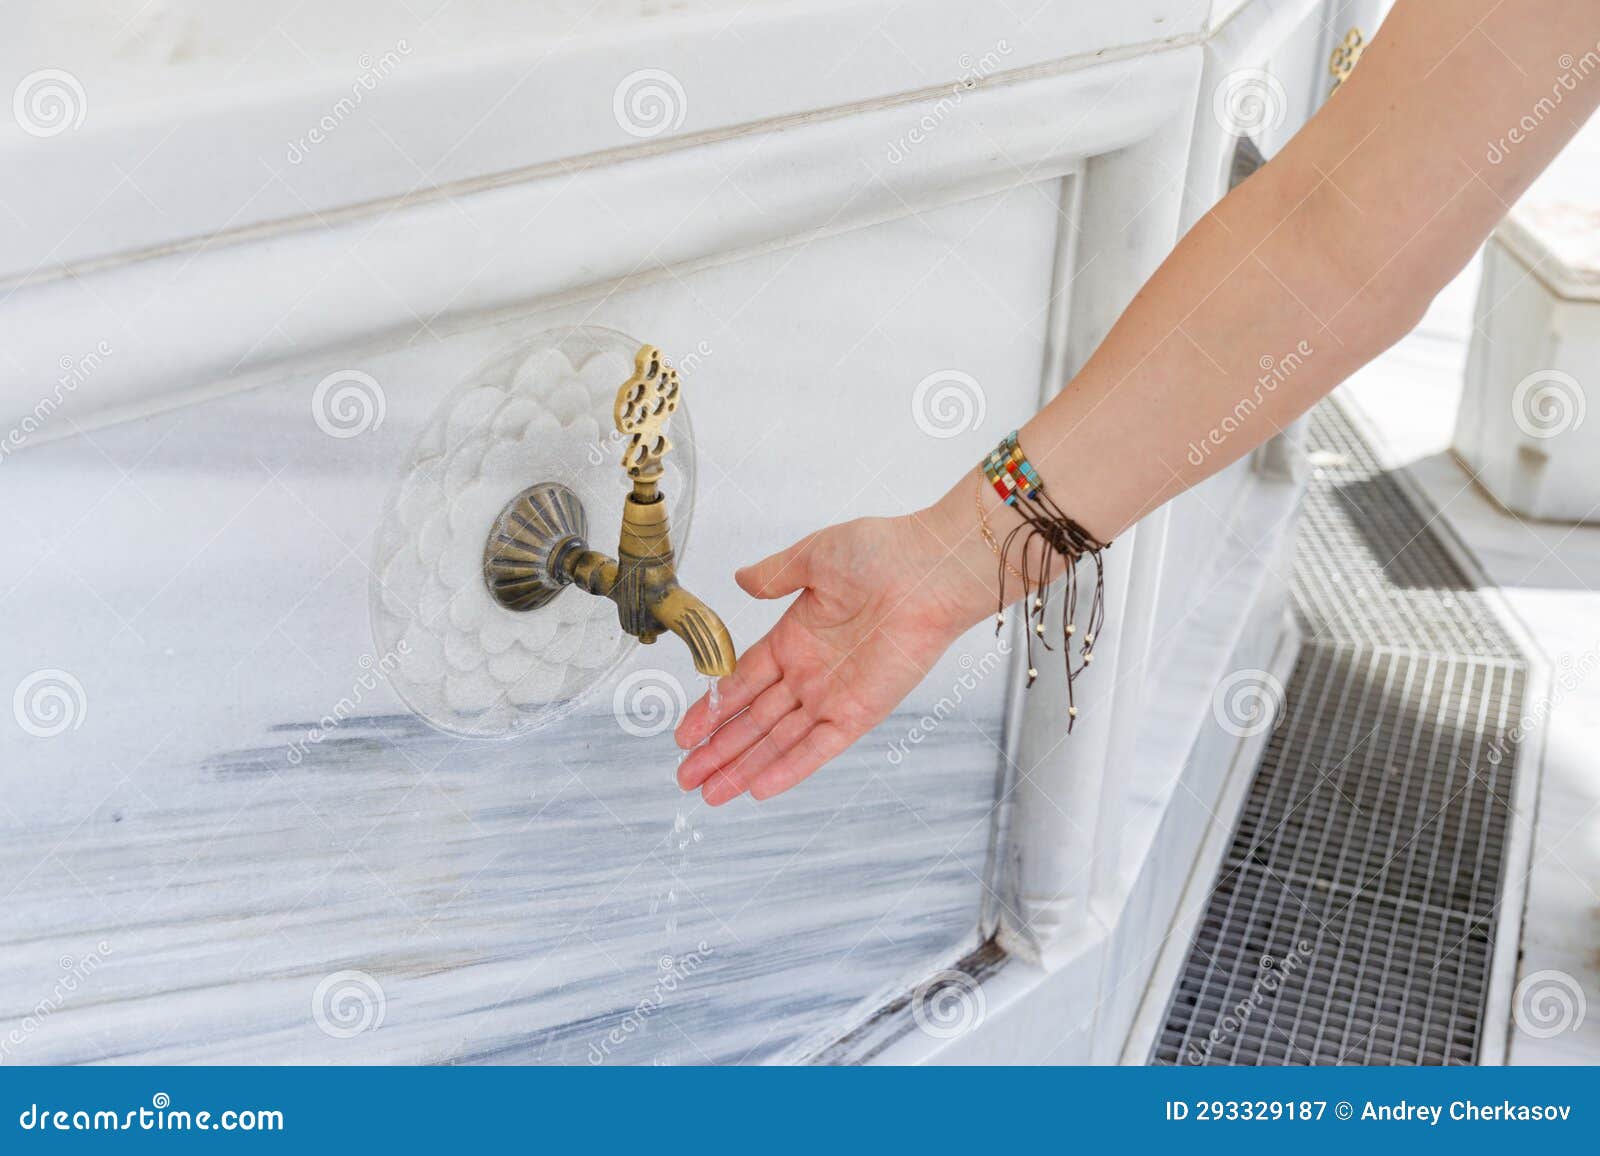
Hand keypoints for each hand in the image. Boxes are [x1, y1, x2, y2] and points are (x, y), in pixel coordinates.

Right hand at [673, 502, 993, 804]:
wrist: (933, 568)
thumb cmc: (885, 552)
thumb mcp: (815, 556)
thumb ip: (775, 574)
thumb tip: (742, 579)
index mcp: (796, 636)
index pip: (744, 683)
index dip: (712, 710)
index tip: (685, 733)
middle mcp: (812, 672)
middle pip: (754, 721)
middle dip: (718, 751)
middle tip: (685, 776)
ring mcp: (834, 695)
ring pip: (778, 741)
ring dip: (742, 767)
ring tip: (708, 793)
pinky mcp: (860, 712)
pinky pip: (818, 747)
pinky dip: (789, 769)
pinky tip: (758, 789)